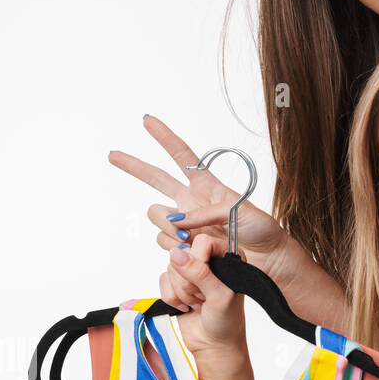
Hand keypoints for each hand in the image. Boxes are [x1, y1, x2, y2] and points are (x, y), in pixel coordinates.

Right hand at [109, 114, 290, 308]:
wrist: (267, 259)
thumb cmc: (260, 229)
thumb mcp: (239, 211)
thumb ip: (206, 212)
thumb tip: (177, 221)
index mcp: (207, 185)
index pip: (182, 156)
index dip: (165, 138)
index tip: (147, 120)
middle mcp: (191, 201)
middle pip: (156, 179)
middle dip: (134, 166)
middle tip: (112, 155)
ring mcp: (185, 224)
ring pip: (157, 218)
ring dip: (170, 228)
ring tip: (194, 239)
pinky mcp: (183, 245)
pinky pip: (165, 244)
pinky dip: (176, 248)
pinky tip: (194, 251)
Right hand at [165, 233, 246, 356]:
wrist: (214, 345)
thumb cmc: (226, 321)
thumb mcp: (218, 296)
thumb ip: (199, 273)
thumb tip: (176, 252)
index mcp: (228, 256)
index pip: (202, 241)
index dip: (198, 261)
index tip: (204, 281)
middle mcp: (210, 260)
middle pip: (183, 255)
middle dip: (189, 283)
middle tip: (204, 297)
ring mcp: (191, 271)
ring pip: (170, 267)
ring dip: (181, 292)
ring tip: (199, 303)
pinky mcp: (176, 283)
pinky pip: (162, 279)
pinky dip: (171, 297)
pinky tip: (187, 307)